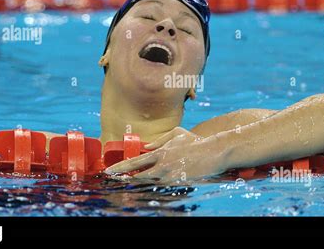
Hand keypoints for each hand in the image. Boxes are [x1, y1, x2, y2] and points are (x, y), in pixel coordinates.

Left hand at [105, 129, 226, 182]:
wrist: (213, 151)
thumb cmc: (196, 142)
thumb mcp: (177, 134)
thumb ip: (160, 140)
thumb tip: (147, 147)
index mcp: (160, 152)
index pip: (136, 161)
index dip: (121, 167)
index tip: (110, 171)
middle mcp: (162, 164)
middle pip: (139, 174)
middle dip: (125, 178)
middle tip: (113, 181)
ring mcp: (170, 174)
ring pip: (149, 183)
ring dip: (139, 185)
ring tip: (127, 187)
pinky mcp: (178, 182)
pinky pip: (163, 187)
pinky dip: (155, 189)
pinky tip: (149, 190)